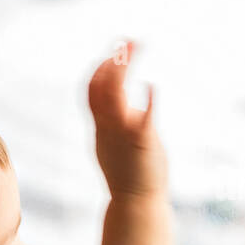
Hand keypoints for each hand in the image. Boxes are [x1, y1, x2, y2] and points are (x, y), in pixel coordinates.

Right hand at [88, 40, 166, 200]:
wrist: (135, 202)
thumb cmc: (131, 174)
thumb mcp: (118, 144)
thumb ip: (121, 123)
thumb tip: (134, 107)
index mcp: (100, 127)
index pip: (91, 90)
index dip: (100, 68)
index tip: (115, 52)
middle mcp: (107, 127)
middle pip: (98, 87)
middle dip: (111, 61)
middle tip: (129, 42)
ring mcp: (122, 133)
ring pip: (114, 95)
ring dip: (124, 68)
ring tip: (137, 49)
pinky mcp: (142, 141)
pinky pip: (143, 116)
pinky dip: (147, 99)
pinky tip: (153, 86)